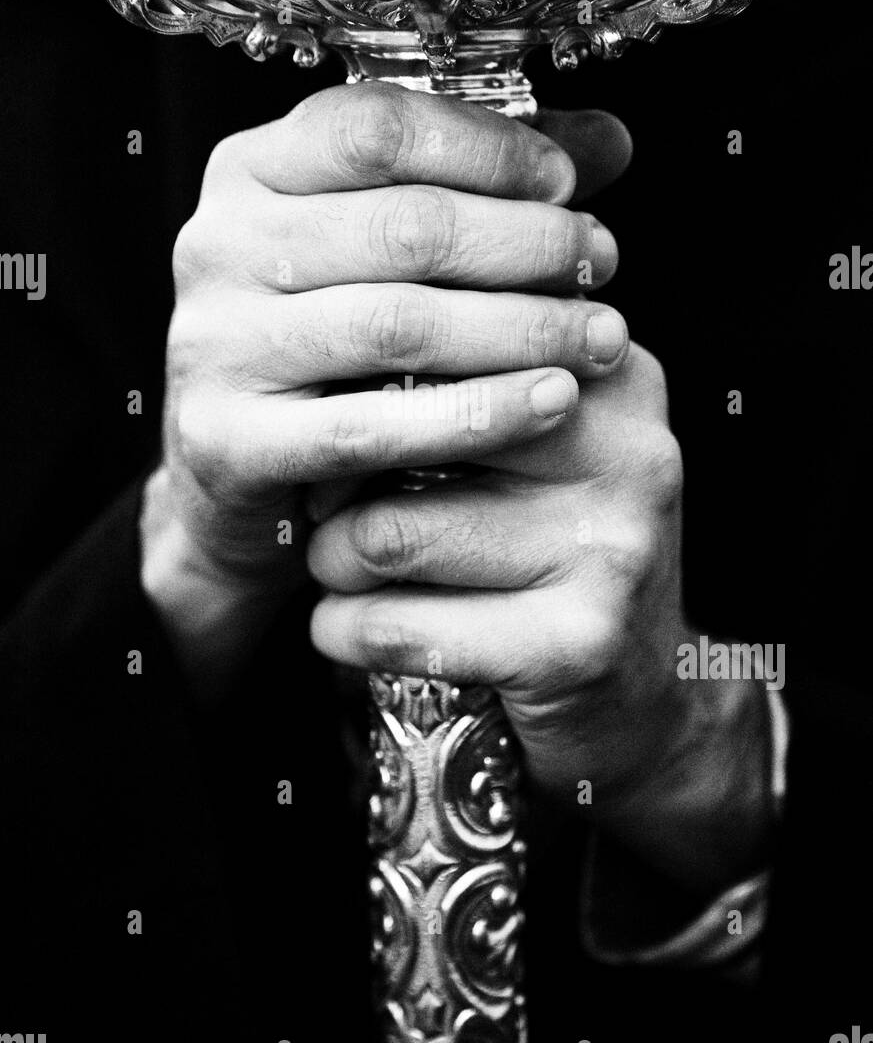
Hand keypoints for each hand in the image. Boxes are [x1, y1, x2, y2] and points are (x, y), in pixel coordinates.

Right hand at [140, 84, 631, 679]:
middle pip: (404, 227)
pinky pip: (375, 427)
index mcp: (251, 171)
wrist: (235, 468)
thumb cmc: (329, 341)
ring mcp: (217, 345)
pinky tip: (552, 402)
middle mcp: (219, 246)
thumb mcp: (387, 245)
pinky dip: (480, 414)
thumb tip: (610, 139)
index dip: (488, 149)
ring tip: (600, 337)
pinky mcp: (229, 440)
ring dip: (523, 329)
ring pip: (399, 325)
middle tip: (601, 263)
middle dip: (528, 243)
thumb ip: (482, 183)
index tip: (566, 183)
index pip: (377, 128)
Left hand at [308, 345, 772, 894]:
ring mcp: (612, 550)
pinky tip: (357, 632)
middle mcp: (628, 452)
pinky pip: (394, 624)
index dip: (364, 388)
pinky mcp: (575, 645)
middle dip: (335, 478)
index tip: (340, 426)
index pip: (445, 342)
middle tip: (326, 507)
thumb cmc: (548, 550)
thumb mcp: (531, 445)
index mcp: (611, 375)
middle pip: (408, 430)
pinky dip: (343, 631)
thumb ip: (457, 384)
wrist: (639, 700)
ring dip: (333, 563)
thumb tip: (327, 360)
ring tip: (346, 572)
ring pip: (385, 534)